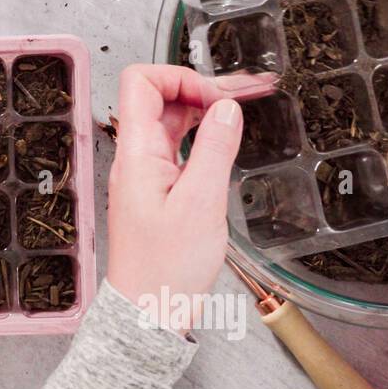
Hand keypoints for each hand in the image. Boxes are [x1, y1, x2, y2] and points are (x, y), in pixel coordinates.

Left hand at [105, 65, 244, 332]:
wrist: (148, 312)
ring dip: (208, 107)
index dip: (180, 76)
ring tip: (248, 102)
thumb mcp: (200, 205)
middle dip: (204, 86)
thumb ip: (214, 150)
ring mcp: (146, 171)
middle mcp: (136, 157)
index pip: (141, 83)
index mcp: (135, 154)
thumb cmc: (166, 269)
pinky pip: (178, 145)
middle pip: (161, 97)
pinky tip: (228, 135)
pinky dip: (204, 133)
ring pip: (173, 120)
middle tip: (252, 90)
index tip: (219, 95)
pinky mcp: (159, 187)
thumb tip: (227, 108)